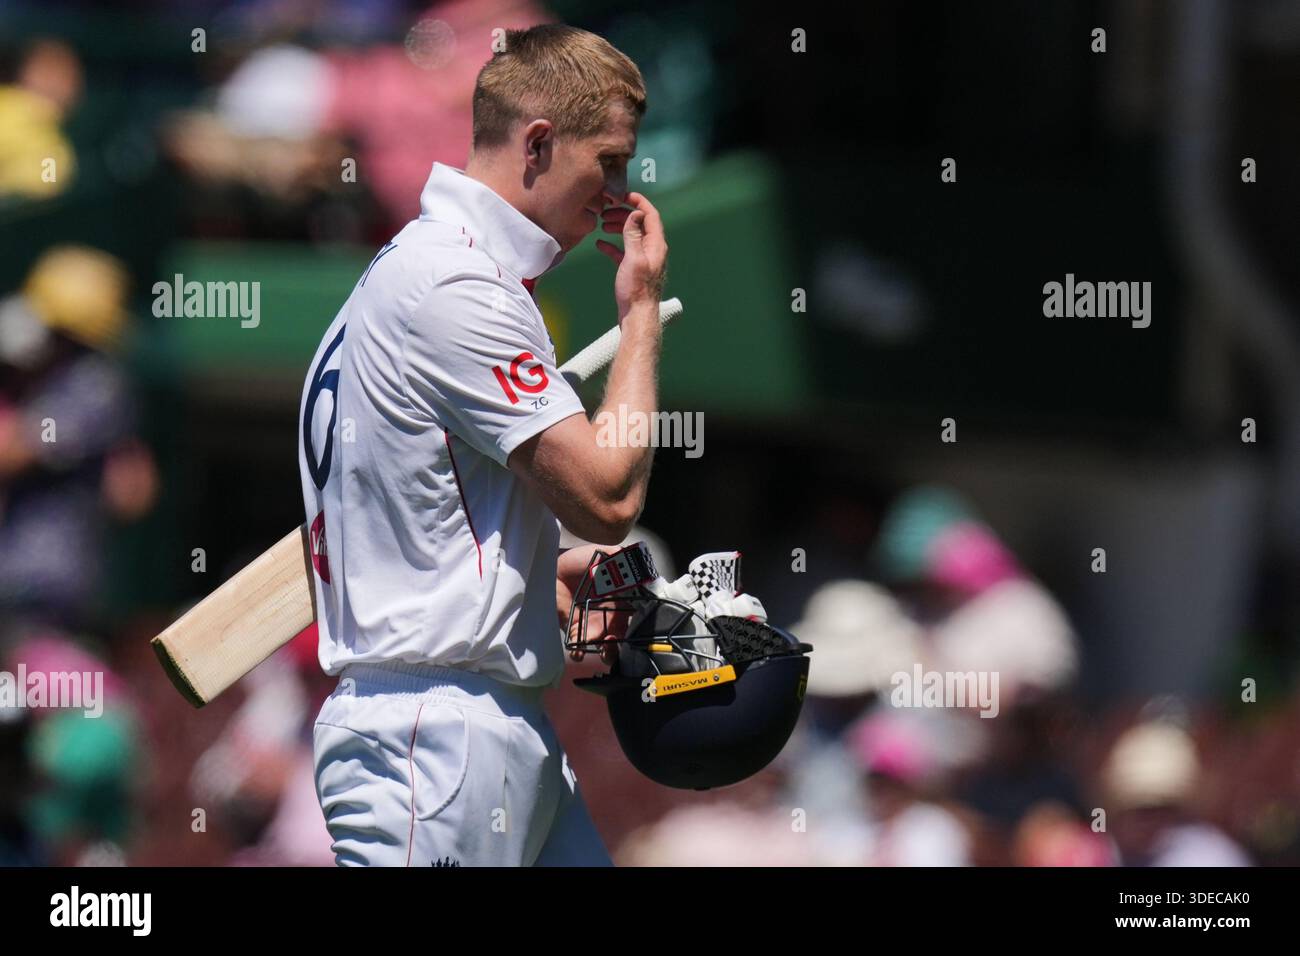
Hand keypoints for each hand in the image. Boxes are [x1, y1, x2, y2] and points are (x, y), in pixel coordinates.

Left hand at [557, 544, 629, 663]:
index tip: (641, 624)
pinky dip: (580, 653)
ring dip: (610, 652)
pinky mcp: (577, 632)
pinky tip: (578, 650)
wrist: (554, 567)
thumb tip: (638, 569)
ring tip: (605, 646)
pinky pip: (581, 649)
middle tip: (621, 637)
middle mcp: (613, 616)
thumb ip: (622, 559)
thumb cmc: (581, 560)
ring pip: (608, 648)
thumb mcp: (606, 554)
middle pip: (627, 638)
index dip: (643, 623)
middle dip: (628, 643)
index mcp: (624, 600)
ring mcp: (595, 626)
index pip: (640, 616)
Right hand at [595, 192, 667, 317]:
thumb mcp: (633, 258)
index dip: (638, 202)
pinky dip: (613, 245)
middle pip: (640, 224)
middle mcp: (653, 250)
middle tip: (606, 212)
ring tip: (602, 225)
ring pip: (631, 236)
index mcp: (656, 245)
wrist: (637, 316)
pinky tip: (600, 244)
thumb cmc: (636, 290)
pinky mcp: (635, 270)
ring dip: (618, 228)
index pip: (651, 215)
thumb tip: (635, 213)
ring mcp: (644, 260)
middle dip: (623, 215)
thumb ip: (633, 234)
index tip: (623, 195)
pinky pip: (624, 252)